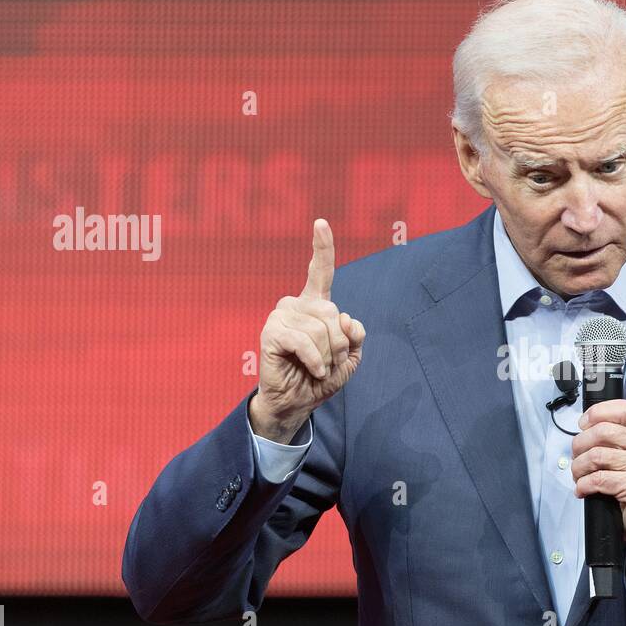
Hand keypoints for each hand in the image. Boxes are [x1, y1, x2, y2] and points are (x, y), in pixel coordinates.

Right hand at [249, 219, 365, 443]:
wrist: (297, 403)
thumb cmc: (320, 378)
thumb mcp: (349, 357)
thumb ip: (354, 335)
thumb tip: (345, 318)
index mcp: (314, 305)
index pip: (320, 272)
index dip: (322, 247)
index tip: (321, 222)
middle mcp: (295, 305)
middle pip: (333, 314)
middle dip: (340, 344)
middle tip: (329, 362)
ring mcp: (281, 316)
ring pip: (322, 330)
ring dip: (328, 357)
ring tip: (317, 368)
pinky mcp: (271, 333)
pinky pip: (305, 341)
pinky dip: (315, 361)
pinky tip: (312, 370)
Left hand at [571, 399, 625, 569]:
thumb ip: (623, 436)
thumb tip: (587, 427)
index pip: (623, 408)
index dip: (596, 413)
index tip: (583, 424)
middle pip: (602, 430)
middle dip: (579, 444)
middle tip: (577, 457)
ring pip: (595, 455)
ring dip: (578, 468)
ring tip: (579, 476)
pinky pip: (596, 479)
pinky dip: (583, 485)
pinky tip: (584, 490)